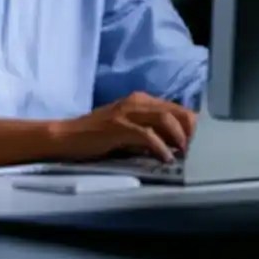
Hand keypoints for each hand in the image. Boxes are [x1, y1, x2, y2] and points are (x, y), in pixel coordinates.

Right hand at [49, 92, 196, 162]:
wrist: (66, 136)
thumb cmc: (97, 136)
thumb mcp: (127, 129)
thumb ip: (148, 131)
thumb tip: (172, 144)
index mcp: (141, 100)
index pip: (175, 107)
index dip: (189, 124)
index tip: (193, 141)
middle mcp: (137, 102)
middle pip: (175, 110)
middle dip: (188, 130)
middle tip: (190, 149)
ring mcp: (127, 112)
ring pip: (165, 119)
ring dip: (178, 137)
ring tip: (181, 153)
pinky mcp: (118, 126)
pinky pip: (147, 134)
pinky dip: (160, 147)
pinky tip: (165, 158)